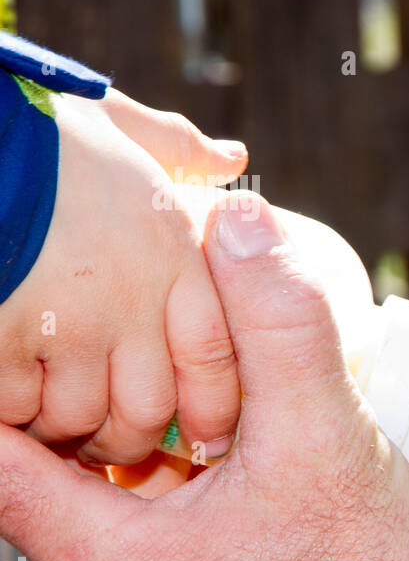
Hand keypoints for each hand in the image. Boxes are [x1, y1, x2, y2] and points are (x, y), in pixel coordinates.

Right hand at [0, 88, 245, 464]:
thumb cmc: (31, 125)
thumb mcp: (114, 121)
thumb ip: (177, 149)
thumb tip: (233, 158)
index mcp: (167, 254)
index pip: (213, 358)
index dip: (210, 405)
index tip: (200, 429)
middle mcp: (127, 297)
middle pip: (146, 407)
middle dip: (128, 436)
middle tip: (106, 439)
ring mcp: (62, 322)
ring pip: (76, 417)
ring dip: (63, 427)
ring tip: (51, 419)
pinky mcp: (0, 338)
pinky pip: (15, 405)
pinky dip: (11, 412)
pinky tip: (9, 392)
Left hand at [0, 193, 408, 560]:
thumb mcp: (330, 440)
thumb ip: (280, 322)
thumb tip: (239, 225)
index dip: (9, 380)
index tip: (42, 333)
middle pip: (58, 483)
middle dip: (111, 413)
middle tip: (175, 370)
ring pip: (113, 522)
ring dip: (157, 467)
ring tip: (235, 432)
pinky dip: (184, 515)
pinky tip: (260, 495)